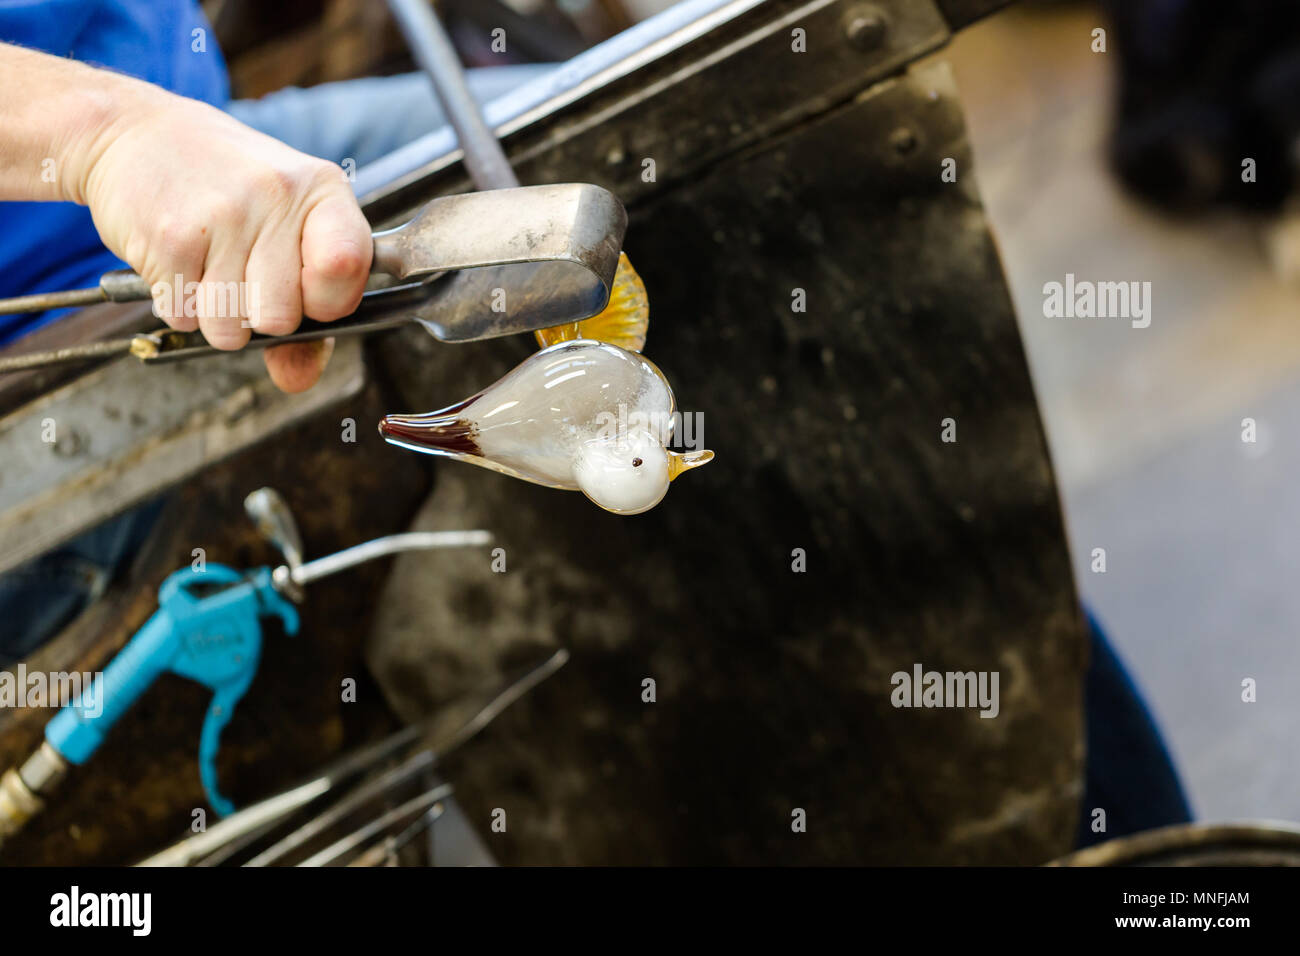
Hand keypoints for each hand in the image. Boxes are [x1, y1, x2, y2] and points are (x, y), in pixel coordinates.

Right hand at [75, 85, 371, 391]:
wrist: (135, 131)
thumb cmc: (224, 185)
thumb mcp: (284, 226)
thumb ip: (309, 309)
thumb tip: (298, 377)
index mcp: (323, 190)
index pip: (349, 268)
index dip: (328, 301)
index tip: (309, 292)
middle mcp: (277, 197)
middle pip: (283, 317)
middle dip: (260, 315)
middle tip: (244, 272)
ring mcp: (223, 216)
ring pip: (231, 329)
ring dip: (216, 316)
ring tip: (210, 265)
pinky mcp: (171, 236)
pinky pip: (185, 317)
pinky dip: (179, 303)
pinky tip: (180, 259)